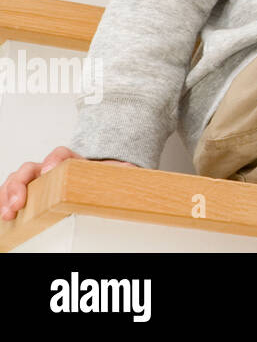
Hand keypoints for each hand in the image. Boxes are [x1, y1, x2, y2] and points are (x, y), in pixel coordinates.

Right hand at [1, 146, 136, 221]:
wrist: (105, 181)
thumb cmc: (106, 178)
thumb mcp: (117, 173)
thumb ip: (122, 171)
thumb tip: (130, 170)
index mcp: (73, 162)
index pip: (60, 154)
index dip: (53, 161)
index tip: (50, 171)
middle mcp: (52, 170)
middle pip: (30, 168)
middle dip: (20, 183)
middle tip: (19, 202)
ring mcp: (41, 182)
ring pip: (18, 182)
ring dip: (9, 195)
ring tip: (8, 212)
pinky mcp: (35, 195)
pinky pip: (15, 195)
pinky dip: (6, 202)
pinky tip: (5, 214)